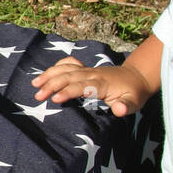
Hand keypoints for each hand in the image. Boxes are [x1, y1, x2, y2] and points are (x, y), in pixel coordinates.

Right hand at [30, 57, 151, 116]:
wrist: (137, 77)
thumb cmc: (133, 93)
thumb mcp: (134, 102)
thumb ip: (126, 106)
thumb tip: (119, 110)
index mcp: (102, 84)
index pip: (82, 86)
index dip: (68, 91)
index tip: (55, 99)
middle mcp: (92, 74)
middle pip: (69, 76)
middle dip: (52, 84)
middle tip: (38, 96)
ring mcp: (88, 69)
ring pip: (66, 68)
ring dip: (50, 75)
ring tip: (35, 84)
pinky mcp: (85, 68)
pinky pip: (69, 63)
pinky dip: (57, 66)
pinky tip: (47, 74)